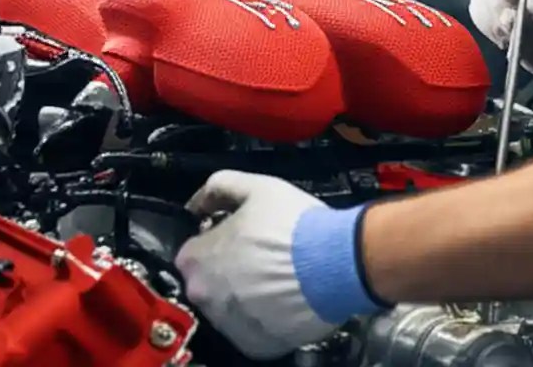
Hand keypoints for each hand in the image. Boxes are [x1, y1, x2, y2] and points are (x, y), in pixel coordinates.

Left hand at [173, 171, 386, 359]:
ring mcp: (228, 324)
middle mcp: (204, 296)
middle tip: (262, 255)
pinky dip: (266, 317)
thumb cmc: (297, 226)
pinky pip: (253, 329)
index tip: (238, 236)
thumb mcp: (256, 187)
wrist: (339, 263)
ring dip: (247, 294)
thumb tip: (200, 201)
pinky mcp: (255, 345)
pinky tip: (286, 298)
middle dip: (230, 269)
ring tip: (279, 276)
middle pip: (209, 282)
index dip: (217, 240)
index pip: (193, 251)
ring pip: (230, 307)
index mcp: (196, 259)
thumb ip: (219, 188)